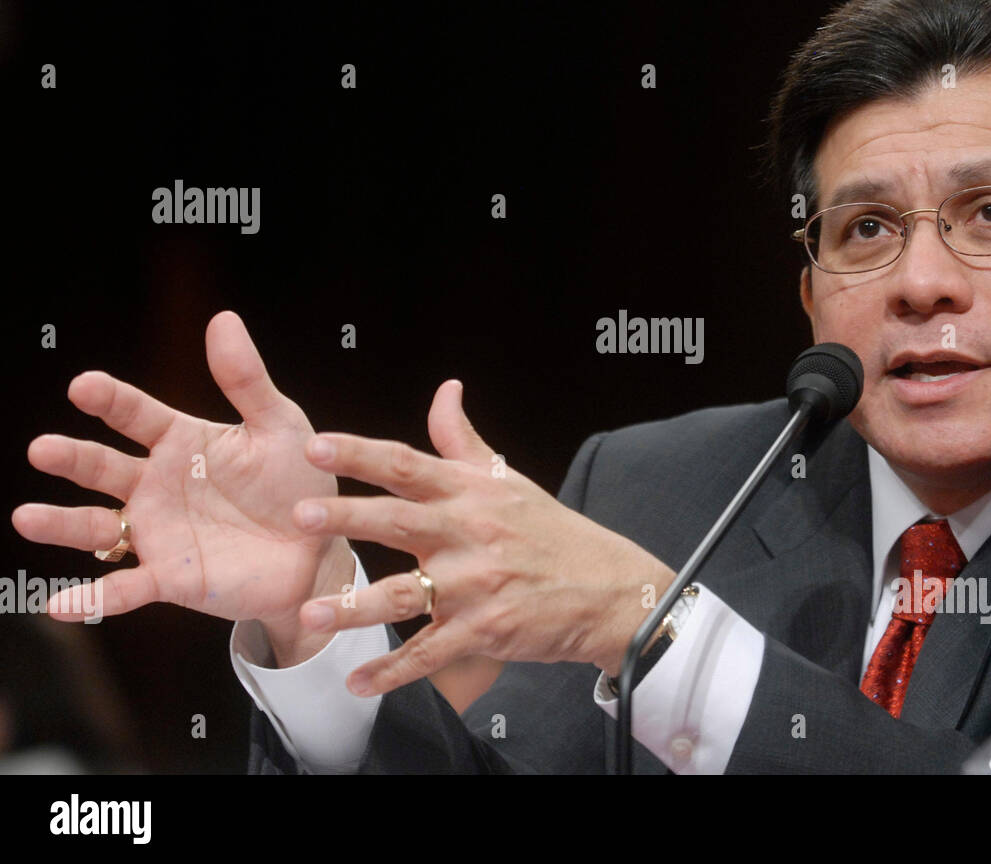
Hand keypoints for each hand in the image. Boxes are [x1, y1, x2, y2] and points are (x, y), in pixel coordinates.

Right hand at [12, 312, 352, 661]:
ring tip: (27, 517)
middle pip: (104, 468)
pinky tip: (61, 606)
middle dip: (73, 458)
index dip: (110, 400)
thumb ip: (247, 379)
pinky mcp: (171, 578)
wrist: (320, 548)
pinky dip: (94, 599)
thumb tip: (223, 318)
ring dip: (63, 524)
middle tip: (43, 449)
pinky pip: (126, 589)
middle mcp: (157, 485)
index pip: (135, 415)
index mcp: (182, 442)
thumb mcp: (280, 426)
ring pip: (98, 527)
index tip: (84, 385)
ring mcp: (158, 532)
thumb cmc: (297, 481)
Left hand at [291, 379, 676, 695]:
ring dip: (356, 606)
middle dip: (348, 517)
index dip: (360, 454)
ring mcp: (477, 586)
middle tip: (300, 516)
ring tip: (309, 614)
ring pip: (406, 595)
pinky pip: (430, 654)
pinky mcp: (485, 632)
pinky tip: (357, 682)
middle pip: (400, 522)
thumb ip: (463, 440)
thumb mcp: (510, 480)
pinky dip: (393, 672)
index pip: (408, 465)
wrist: (607, 591)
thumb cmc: (553, 534)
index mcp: (472, 494)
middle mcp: (470, 534)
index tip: (316, 445)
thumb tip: (444, 391)